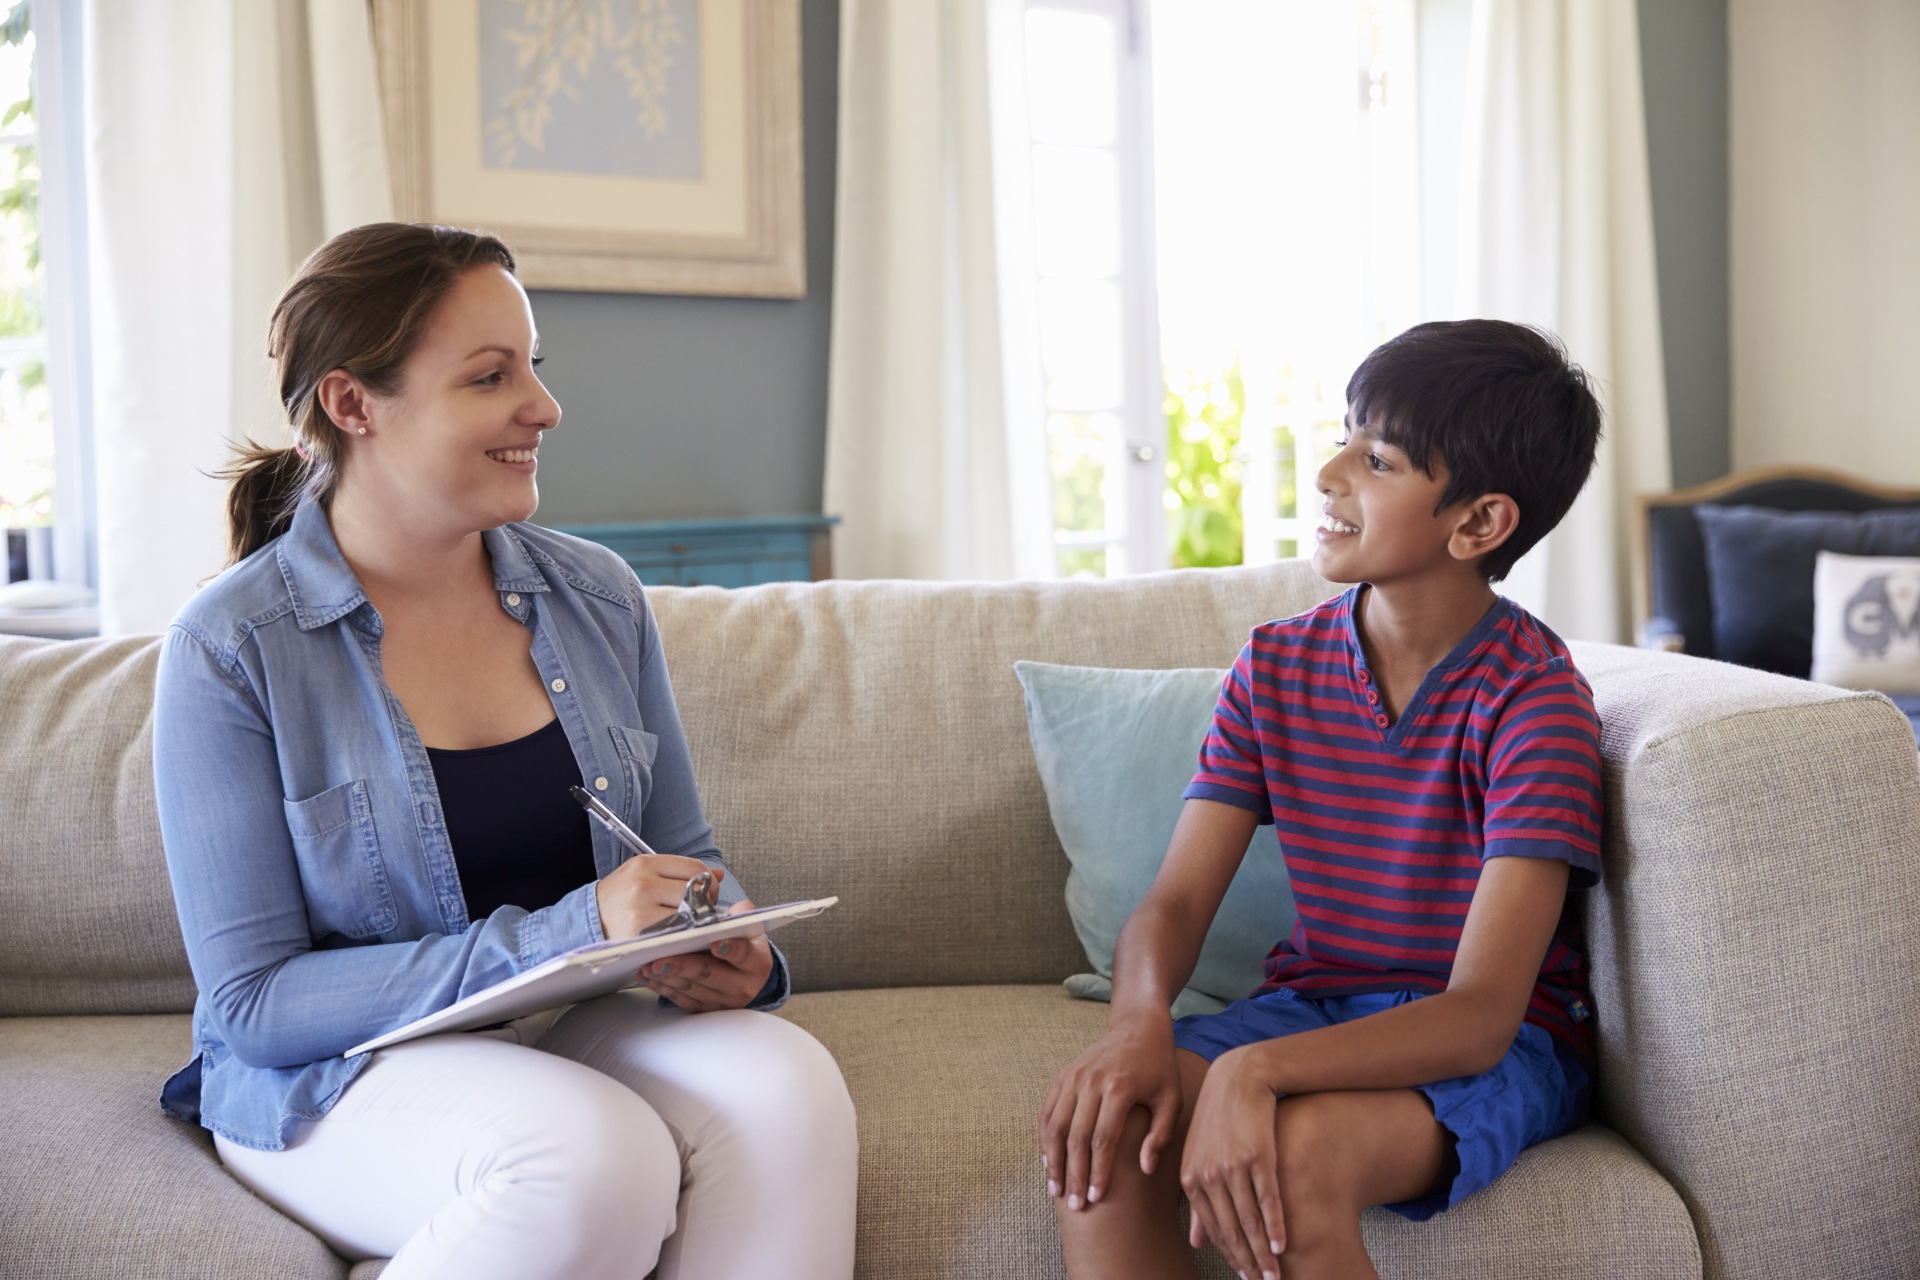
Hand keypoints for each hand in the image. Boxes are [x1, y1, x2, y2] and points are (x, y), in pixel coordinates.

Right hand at [594, 854, 724, 938]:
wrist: (589, 921)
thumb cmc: (620, 898)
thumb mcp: (645, 874)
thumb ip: (680, 872)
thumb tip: (718, 874)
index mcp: (645, 864)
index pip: (694, 869)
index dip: (708, 883)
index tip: (707, 892)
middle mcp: (642, 885)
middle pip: (695, 893)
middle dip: (704, 904)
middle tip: (698, 912)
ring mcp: (640, 911)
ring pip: (689, 916)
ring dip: (694, 923)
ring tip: (686, 924)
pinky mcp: (640, 936)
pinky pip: (676, 936)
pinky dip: (682, 938)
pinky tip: (677, 937)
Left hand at [635, 901, 775, 1012]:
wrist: (746, 979)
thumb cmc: (743, 948)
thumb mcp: (749, 932)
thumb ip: (742, 918)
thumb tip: (740, 908)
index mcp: (756, 963)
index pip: (744, 954)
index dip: (731, 949)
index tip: (716, 943)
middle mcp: (742, 986)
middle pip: (709, 974)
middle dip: (682, 966)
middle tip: (660, 959)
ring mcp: (721, 1002)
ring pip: (690, 989)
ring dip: (667, 977)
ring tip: (648, 966)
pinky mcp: (704, 1009)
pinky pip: (680, 999)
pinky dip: (662, 987)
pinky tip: (648, 977)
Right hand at [1040, 1010, 1181, 1210]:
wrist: (1137, 1027)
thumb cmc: (1159, 1068)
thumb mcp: (1171, 1099)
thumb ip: (1160, 1135)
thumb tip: (1145, 1169)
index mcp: (1119, 1087)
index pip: (1103, 1139)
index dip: (1097, 1172)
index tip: (1097, 1198)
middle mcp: (1091, 1081)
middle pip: (1076, 1137)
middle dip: (1074, 1175)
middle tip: (1075, 1205)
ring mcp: (1073, 1076)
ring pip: (1055, 1126)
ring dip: (1053, 1161)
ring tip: (1056, 1190)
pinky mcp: (1063, 1075)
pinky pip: (1048, 1111)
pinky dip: (1045, 1139)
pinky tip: (1049, 1162)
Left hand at [1180, 1046, 1283, 1279]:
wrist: (1240, 1077)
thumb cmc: (1220, 1120)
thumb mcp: (1201, 1154)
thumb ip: (1198, 1198)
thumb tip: (1195, 1242)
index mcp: (1191, 1178)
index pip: (1212, 1229)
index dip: (1229, 1256)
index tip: (1244, 1275)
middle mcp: (1208, 1174)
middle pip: (1230, 1230)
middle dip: (1247, 1262)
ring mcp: (1233, 1165)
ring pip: (1249, 1220)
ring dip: (1263, 1253)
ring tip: (1275, 1275)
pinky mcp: (1258, 1155)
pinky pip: (1268, 1199)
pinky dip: (1276, 1225)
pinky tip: (1284, 1246)